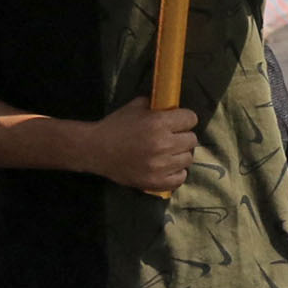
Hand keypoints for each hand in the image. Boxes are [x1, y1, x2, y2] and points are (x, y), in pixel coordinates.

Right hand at [83, 96, 199, 193]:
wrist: (95, 150)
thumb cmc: (116, 126)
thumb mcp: (135, 107)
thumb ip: (156, 104)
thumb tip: (172, 105)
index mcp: (159, 123)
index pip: (191, 119)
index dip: (185, 119)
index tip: (179, 121)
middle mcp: (163, 144)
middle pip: (192, 140)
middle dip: (183, 136)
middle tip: (173, 137)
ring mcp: (160, 166)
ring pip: (187, 159)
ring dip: (180, 154)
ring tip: (169, 153)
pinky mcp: (155, 182)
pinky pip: (180, 178)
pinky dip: (176, 172)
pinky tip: (168, 167)